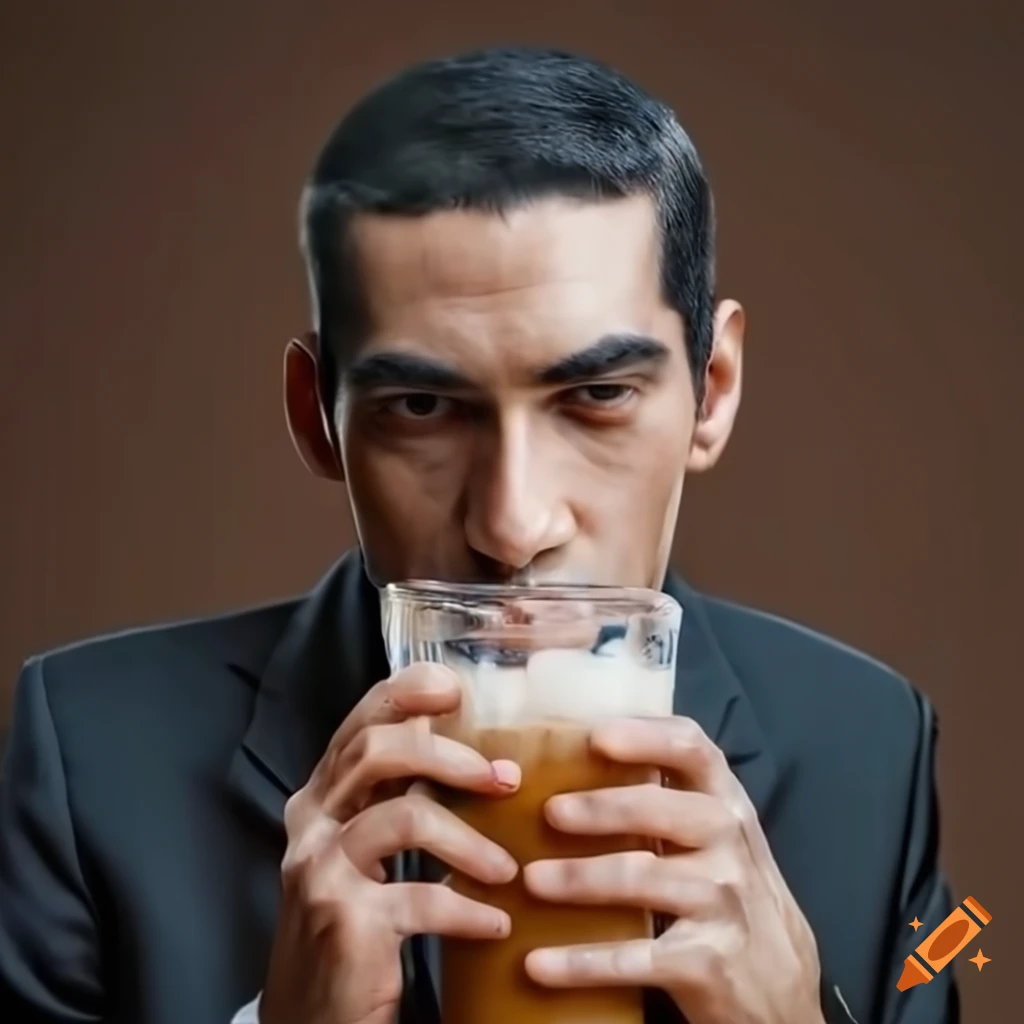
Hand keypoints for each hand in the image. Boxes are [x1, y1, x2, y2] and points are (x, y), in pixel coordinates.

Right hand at [260, 664, 520, 1023]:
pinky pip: (421, 899)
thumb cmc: (353, 918)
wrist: (309, 1015)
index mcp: (320, 795)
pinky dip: (468, 911)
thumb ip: (398, 795)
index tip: (457, 688)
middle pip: (376, 752)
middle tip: (505, 778)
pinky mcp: (343, 921)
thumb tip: (478, 750)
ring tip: (509, 869)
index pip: (359, 722)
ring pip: (403, 817)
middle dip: (450, 756)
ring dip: (470, 840)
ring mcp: (320, 869)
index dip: (406, 694)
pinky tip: (495, 925)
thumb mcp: (366, 847)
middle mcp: (311, 821)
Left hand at [521, 716, 824, 1023]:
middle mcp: (728, 844)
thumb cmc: (730, 895)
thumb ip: (671, 800)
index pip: (693, 750)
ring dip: (577, 879)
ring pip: (639, 878)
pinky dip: (581, 961)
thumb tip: (578, 759)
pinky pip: (634, 957)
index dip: (645, 736)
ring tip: (530, 880)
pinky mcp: (706, 963)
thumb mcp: (718, 838)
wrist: (784, 992)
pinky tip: (537, 963)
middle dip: (598, 808)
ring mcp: (720, 903)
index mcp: (725, 803)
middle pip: (657, 810)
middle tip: (548, 812)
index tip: (596, 735)